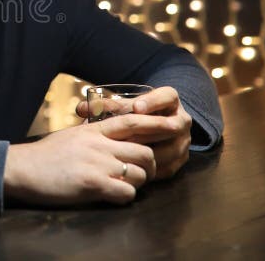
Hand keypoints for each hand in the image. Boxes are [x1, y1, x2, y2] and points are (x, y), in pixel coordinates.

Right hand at [3, 113, 177, 205]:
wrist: (21, 168)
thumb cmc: (44, 154)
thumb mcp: (72, 136)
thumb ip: (94, 135)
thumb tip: (109, 136)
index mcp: (94, 130)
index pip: (133, 122)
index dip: (156, 124)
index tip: (172, 126)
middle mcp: (100, 144)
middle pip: (145, 151)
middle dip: (151, 165)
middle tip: (144, 173)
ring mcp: (98, 164)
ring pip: (140, 173)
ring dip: (138, 183)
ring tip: (125, 186)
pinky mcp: (93, 184)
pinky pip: (126, 193)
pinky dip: (125, 197)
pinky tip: (113, 196)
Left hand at [75, 86, 191, 178]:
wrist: (149, 128)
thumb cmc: (131, 114)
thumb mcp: (122, 106)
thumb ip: (105, 106)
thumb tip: (81, 109)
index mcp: (169, 100)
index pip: (167, 96)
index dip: (153, 102)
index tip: (136, 107)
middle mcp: (181, 119)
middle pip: (171, 125)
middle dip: (148, 131)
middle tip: (127, 135)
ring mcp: (183, 141)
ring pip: (172, 148)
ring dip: (149, 152)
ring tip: (126, 153)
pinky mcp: (179, 161)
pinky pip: (168, 167)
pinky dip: (151, 169)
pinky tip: (133, 169)